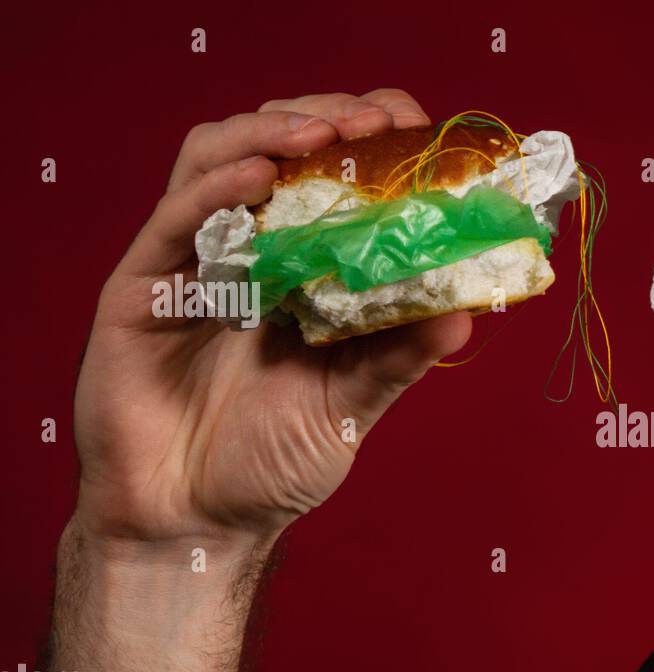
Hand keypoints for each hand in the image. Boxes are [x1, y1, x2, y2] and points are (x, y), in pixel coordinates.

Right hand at [74, 89, 471, 546]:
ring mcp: (190, 265)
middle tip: (378, 120)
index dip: (369, 144)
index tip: (416, 128)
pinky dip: (215, 191)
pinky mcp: (141, 290)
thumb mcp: (350, 409)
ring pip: (216, 161)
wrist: (194, 525)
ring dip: (270, 134)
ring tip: (324, 137)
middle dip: (328, 123)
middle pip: (275, 151)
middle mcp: (246, 255)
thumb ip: (398, 360)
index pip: (330, 180)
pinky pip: (173, 221)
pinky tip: (259, 180)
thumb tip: (466, 316)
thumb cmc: (271, 465)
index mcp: (302, 272)